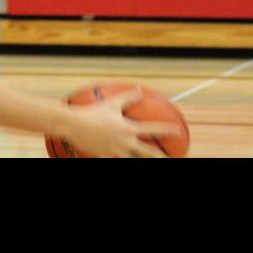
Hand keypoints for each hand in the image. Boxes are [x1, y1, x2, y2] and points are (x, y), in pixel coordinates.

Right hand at [62, 90, 178, 157]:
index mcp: (129, 129)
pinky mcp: (104, 156)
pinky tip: (121, 159)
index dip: (167, 130)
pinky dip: (118, 160)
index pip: (153, 129)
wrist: (74, 125)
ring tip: (148, 161)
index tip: (178, 132)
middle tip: (171, 159)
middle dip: (160, 157)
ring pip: (132, 160)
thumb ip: (128, 97)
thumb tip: (140, 90)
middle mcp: (125, 143)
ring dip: (141, 161)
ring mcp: (115, 152)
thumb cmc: (94, 112)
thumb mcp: (112, 103)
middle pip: (147, 153)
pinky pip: (114, 161)